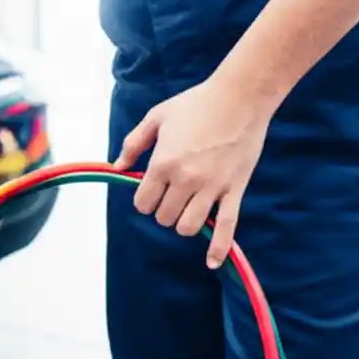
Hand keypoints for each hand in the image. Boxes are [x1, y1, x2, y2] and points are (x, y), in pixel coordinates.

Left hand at [114, 76, 273, 268]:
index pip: (143, 203)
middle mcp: (185, 180)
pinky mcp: (234, 190)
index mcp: (163, 164)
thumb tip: (117, 167)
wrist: (241, 96)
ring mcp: (211, 187)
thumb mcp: (157, 117)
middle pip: (164, 217)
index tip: (152, 190)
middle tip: (171, 195)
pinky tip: (212, 262)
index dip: (145, 200)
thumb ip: (134, 144)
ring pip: (188, 227)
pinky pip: (227, 226)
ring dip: (184, 223)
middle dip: (164, 210)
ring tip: (187, 209)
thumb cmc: (196, 103)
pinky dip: (219, 248)